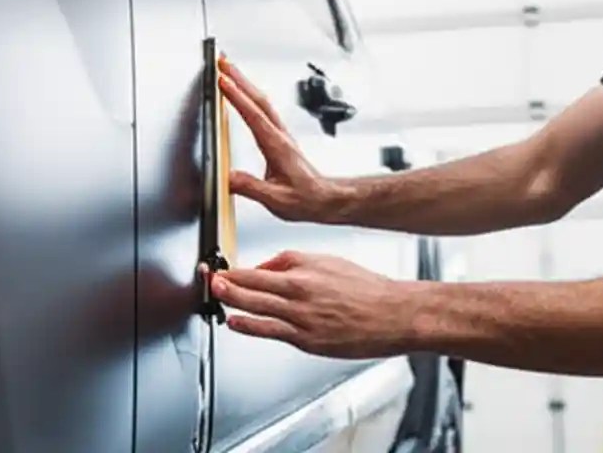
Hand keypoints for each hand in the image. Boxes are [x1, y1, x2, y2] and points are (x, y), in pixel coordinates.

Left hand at [209, 250, 419, 358]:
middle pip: (251, 287)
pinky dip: (249, 326)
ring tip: (215, 295)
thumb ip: (293, 262)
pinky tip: (235, 322)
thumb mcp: (328, 261)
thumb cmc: (366, 289)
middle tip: (208, 279)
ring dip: (232, 301)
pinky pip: (271, 332)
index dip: (234, 270)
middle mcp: (300, 293)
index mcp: (304, 271)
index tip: (219, 268)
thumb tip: (265, 266)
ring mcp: (302, 318)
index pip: (258, 268)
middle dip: (225, 283)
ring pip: (257, 309)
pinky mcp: (308, 340)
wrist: (394, 314)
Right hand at [217, 57, 353, 223]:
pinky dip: (251, 96)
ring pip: (262, 101)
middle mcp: (280, 136)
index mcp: (276, 146)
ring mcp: (281, 135)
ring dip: (245, 83)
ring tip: (229, 71)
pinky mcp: (280, 138)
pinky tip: (246, 96)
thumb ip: (251, 187)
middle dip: (239, 77)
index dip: (236, 97)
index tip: (222, 80)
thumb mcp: (276, 199)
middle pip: (258, 99)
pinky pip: (264, 110)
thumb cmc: (306, 199)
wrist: (325, 199)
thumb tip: (228, 177)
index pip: (254, 115)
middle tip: (222, 61)